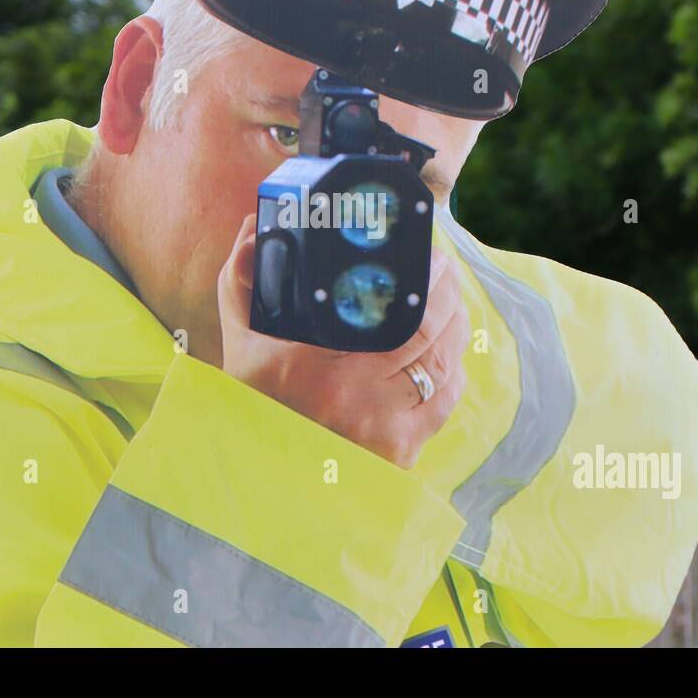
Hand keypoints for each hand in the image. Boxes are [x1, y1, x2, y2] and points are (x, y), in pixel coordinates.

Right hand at [218, 213, 468, 468]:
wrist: (263, 467)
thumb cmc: (253, 397)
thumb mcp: (241, 338)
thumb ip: (242, 281)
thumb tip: (257, 229)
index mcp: (315, 366)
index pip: (403, 316)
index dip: (430, 281)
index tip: (432, 256)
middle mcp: (355, 400)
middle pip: (432, 337)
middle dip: (448, 296)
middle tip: (444, 271)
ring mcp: (382, 431)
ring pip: (444, 368)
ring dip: (455, 330)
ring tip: (450, 304)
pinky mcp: (400, 453)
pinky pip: (444, 402)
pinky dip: (452, 371)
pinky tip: (446, 351)